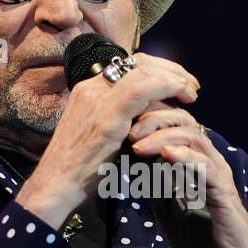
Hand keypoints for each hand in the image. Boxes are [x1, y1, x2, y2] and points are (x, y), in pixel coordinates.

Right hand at [15, 52, 200, 229]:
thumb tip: (147, 115)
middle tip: (192, 85)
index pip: (128, 65)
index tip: (178, 81)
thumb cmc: (78, 168)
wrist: (55, 185)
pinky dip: (166, 86)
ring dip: (174, 78)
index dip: (158, 68)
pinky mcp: (106, 116)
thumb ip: (118, 119)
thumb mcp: (98, 134)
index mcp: (87, 89)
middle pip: (138, 62)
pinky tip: (182, 94)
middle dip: (170, 69)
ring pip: (143, 71)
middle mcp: (91, 88)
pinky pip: (141, 90)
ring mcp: (97, 100)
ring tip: (192, 92)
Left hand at [124, 64, 247, 247]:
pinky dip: (185, 158)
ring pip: (194, 138)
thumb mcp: (168, 211)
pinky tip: (165, 156)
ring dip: (164, 138)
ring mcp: (218, 173)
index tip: (125, 129)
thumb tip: (136, 170)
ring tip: (140, 146)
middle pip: (185, 122)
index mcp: (195, 161)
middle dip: (154, 121)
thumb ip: (156, 190)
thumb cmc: (201, 238)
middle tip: (130, 133)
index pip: (175, 124)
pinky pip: (205, 166)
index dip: (151, 119)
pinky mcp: (224, 191)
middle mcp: (209, 160)